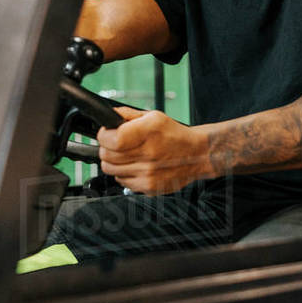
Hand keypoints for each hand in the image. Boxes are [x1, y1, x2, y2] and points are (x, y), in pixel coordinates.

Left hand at [96, 107, 213, 194]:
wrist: (197, 155)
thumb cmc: (175, 135)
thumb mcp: (153, 116)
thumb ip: (128, 115)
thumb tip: (109, 117)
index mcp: (148, 133)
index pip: (111, 140)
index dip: (104, 135)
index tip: (107, 133)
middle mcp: (148, 154)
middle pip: (107, 155)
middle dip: (107, 148)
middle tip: (116, 144)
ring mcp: (148, 173)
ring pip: (110, 170)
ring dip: (114, 161)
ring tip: (126, 155)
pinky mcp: (148, 187)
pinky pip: (121, 181)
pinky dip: (123, 174)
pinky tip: (135, 165)